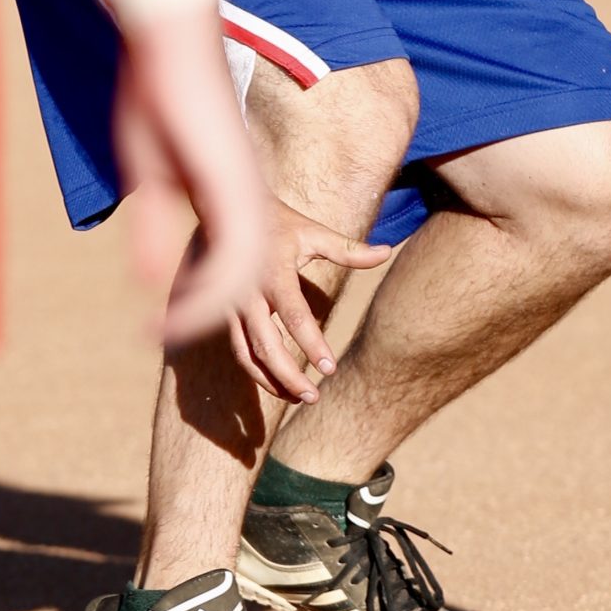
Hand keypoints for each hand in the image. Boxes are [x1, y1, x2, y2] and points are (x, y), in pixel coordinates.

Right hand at [112, 10, 271, 344]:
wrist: (172, 42)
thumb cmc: (159, 99)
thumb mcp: (153, 178)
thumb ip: (158, 229)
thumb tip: (153, 279)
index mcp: (233, 202)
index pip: (231, 272)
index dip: (201, 305)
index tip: (162, 328)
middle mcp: (249, 206)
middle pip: (253, 290)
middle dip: (241, 335)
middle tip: (200, 359)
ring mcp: (245, 199)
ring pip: (241, 284)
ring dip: (204, 318)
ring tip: (164, 336)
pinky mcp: (233, 190)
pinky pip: (227, 263)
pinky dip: (200, 296)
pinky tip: (169, 313)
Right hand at [225, 196, 390, 402]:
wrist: (226, 211)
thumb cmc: (278, 223)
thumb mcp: (313, 232)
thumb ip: (348, 249)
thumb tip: (387, 252)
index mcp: (273, 273)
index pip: (294, 315)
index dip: (311, 344)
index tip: (329, 369)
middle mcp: (248, 293)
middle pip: (266, 345)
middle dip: (289, 376)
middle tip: (314, 397)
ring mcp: (232, 307)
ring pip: (247, 355)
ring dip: (271, 381)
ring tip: (299, 398)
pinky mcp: (224, 315)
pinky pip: (239, 351)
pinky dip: (257, 373)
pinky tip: (279, 386)